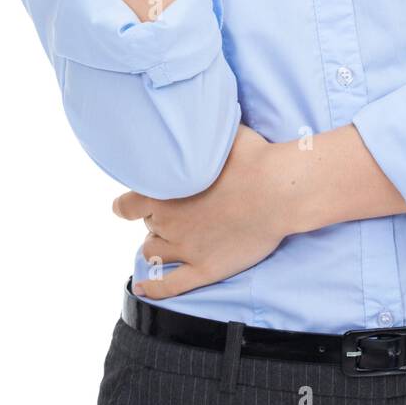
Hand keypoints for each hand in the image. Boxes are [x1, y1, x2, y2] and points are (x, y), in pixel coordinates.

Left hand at [113, 124, 287, 297]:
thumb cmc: (254, 157)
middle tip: (177, 213)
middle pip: (147, 226)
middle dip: (157, 220)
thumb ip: (198, 133)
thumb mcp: (220, 134)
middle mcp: (167, 221)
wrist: (279, 190)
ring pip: (153, 253)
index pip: (126, 206)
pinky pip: (171, 286)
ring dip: (157, 246)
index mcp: (162, 191)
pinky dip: (154, 288)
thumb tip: (193, 116)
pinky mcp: (205, 268)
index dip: (127, 206)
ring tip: (167, 242)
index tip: (128, 207)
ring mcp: (185, 248)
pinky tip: (145, 288)